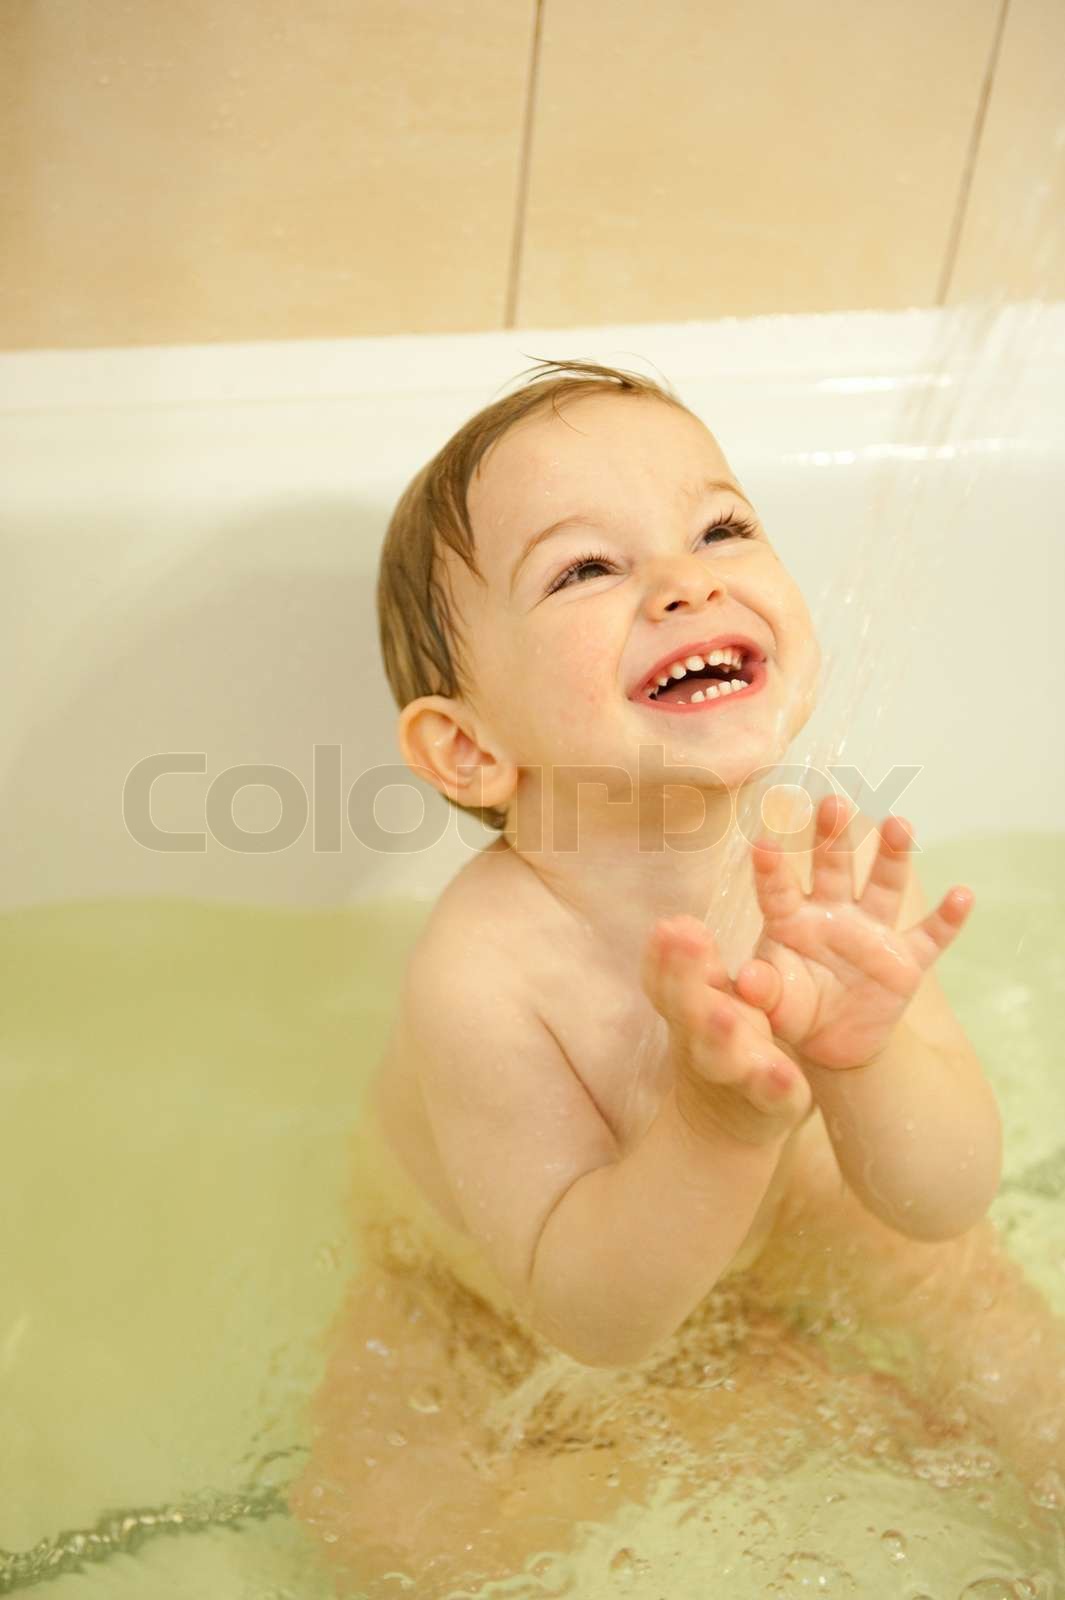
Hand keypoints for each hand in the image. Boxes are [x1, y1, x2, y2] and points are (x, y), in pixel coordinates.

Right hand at [641, 912, 811, 1146]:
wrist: (728, 1123)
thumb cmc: (719, 1041)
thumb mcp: (707, 1000)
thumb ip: (698, 965)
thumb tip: (678, 921)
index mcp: (687, 1012)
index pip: (665, 981)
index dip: (662, 957)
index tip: (666, 926)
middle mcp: (702, 1042)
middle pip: (687, 1012)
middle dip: (685, 978)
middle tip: (686, 940)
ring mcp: (735, 1073)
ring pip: (720, 1056)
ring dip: (718, 1035)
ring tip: (723, 1013)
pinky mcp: (771, 1101)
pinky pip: (770, 1093)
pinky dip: (773, 1084)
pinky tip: (783, 1073)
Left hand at [734, 796, 973, 1070]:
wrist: (832, 1043)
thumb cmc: (793, 1009)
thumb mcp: (772, 1004)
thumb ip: (762, 990)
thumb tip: (747, 978)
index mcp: (790, 920)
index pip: (778, 888)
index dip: (771, 868)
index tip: (762, 845)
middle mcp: (833, 914)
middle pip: (834, 868)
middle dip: (834, 836)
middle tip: (834, 803)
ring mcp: (872, 933)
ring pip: (883, 886)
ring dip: (892, 855)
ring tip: (899, 824)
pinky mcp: (905, 960)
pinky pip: (930, 937)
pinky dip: (947, 919)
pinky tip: (962, 895)